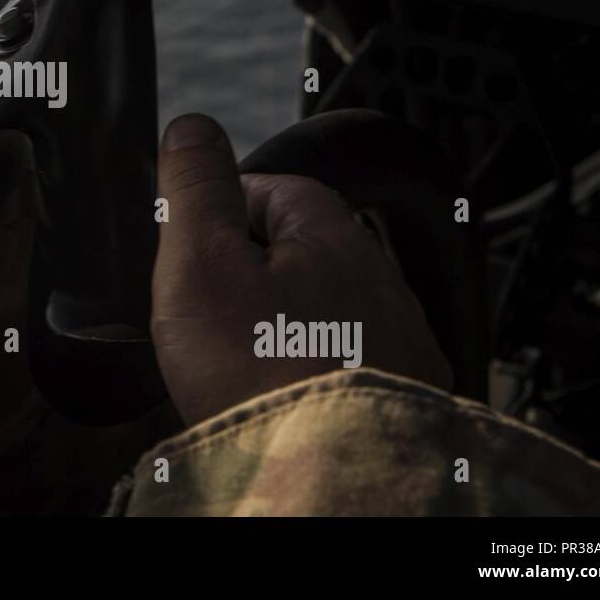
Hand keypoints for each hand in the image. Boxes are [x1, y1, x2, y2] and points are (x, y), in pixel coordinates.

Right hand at [150, 113, 451, 425]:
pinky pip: (351, 368)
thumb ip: (194, 188)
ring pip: (332, 313)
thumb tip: (192, 126)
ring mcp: (401, 347)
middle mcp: (382, 283)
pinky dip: (317, 373)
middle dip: (257, 269)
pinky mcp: (407, 403)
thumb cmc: (261, 373)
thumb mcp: (201, 262)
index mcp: (334, 236)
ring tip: (242, 358)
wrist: (328, 474)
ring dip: (291, 323)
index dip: (225, 204)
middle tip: (207, 304)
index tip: (193, 233)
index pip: (276, 188)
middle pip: (306, 253)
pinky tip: (283, 395)